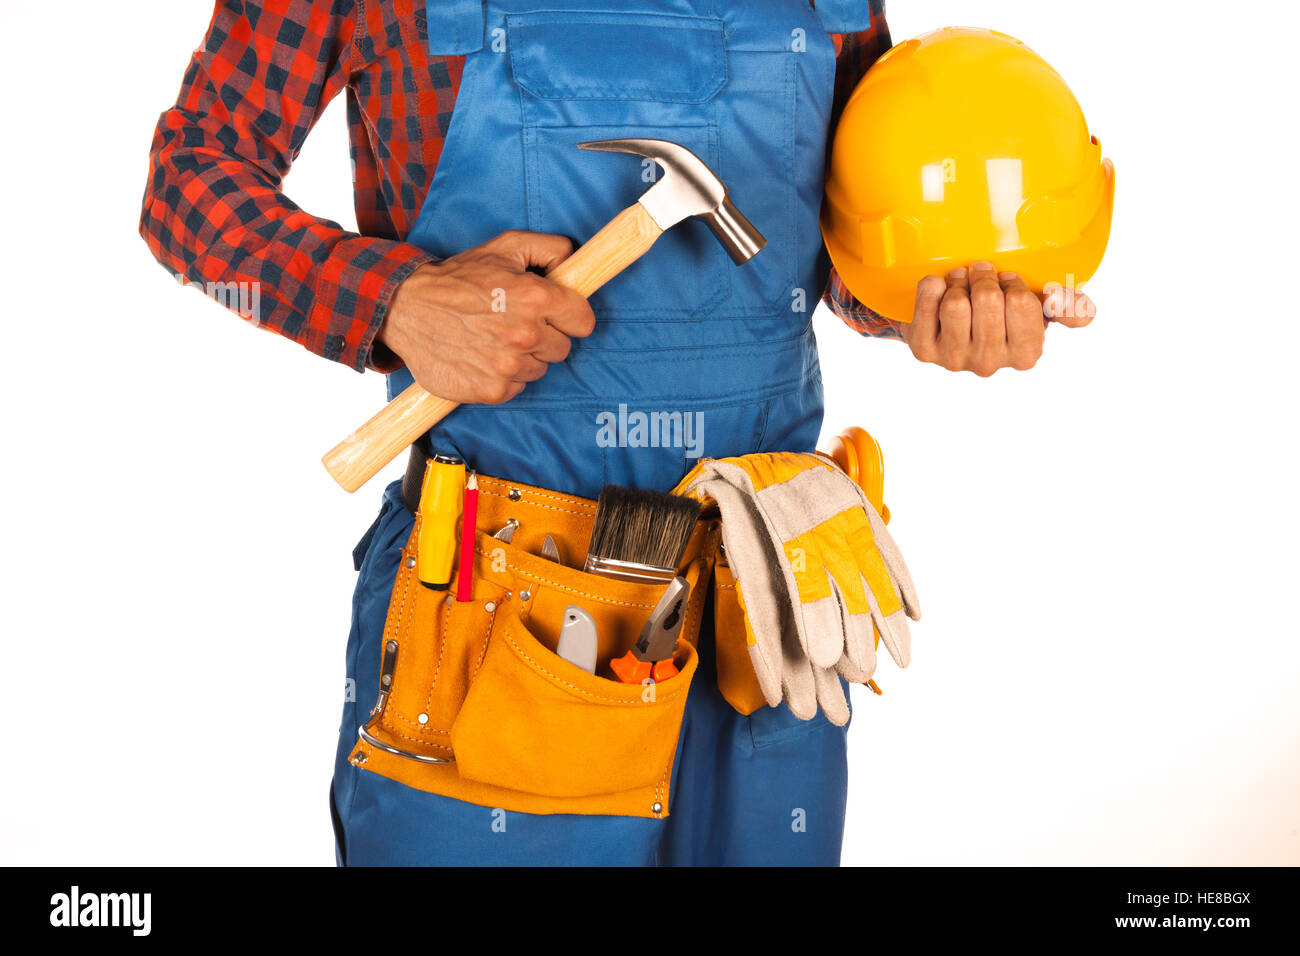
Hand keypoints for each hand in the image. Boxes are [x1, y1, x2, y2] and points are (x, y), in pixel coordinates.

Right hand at [378, 230, 595, 403]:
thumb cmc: (457, 278)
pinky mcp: (492, 390)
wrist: (406, 308)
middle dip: (545, 336)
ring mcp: (508, 365)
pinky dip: (505, 376)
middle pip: (563, 348)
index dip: (570, 316)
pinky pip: (518, 386)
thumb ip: (548, 247)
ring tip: (494, 338)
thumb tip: (575, 260)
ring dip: (524, 357)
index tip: (556, 315)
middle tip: (515, 323)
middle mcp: (525, 334)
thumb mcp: (503, 247)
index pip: (583, 321)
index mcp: (535, 297)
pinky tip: (484, 356)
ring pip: (539, 368)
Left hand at [902, 261, 1096, 376]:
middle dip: (984, 278)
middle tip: (980, 276)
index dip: (1012, 283)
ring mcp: (954, 359)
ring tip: (960, 283)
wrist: (947, 325)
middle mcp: (989, 363)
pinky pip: (928, 299)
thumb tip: (1058, 297)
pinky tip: (939, 290)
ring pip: (956, 303)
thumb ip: (1069, 308)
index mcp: (1025, 354)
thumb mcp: (1040, 312)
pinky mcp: (923, 349)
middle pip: (987, 299)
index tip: (1007, 282)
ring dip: (958, 281)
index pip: (1021, 302)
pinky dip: (932, 285)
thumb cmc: (999, 316)